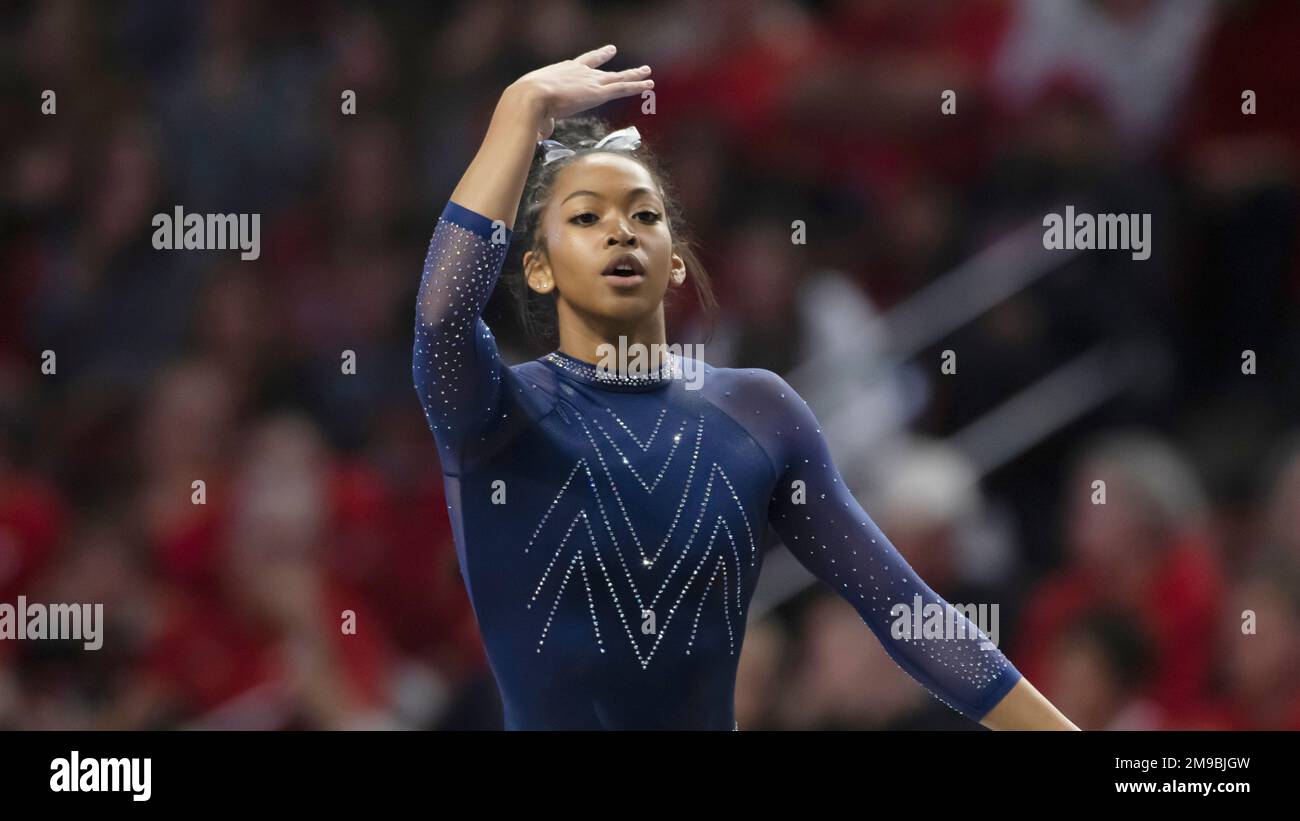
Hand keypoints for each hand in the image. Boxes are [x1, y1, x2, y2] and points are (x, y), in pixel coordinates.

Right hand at [510, 44, 652, 139]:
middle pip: (598, 66)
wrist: (530, 97)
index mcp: (561, 73)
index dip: (587, 60)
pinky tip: (648, 85)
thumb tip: (542, 132)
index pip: (577, 65)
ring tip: (647, 72)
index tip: (596, 53)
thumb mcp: (536, 112)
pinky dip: (636, 86)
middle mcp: (577, 72)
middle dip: (607, 58)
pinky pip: (623, 87)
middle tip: (613, 50)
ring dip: (633, 75)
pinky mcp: (599, 92)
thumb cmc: (526, 106)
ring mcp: (590, 81)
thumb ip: (544, 121)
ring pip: (617, 77)